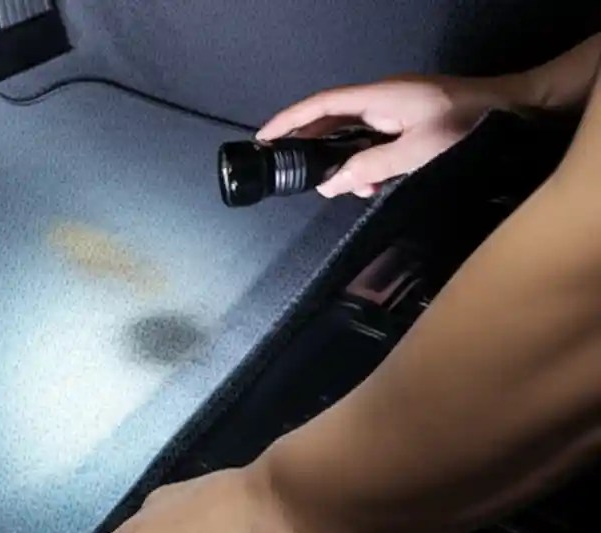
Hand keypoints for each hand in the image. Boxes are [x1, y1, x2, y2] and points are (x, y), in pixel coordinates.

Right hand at [257, 74, 514, 197]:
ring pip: (352, 135)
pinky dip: (365, 163)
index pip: (320, 105)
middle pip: (330, 120)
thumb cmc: (470, 126)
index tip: (262, 139)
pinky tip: (373, 184)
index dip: (288, 120)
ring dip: (344, 163)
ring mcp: (395, 109)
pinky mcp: (408, 121)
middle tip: (293, 174)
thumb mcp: (418, 152)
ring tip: (347, 189)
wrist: (517, 109)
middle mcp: (382, 99)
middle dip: (311, 148)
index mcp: (378, 97)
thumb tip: (329, 185)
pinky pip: (373, 141)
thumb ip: (370, 168)